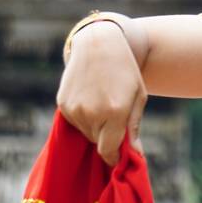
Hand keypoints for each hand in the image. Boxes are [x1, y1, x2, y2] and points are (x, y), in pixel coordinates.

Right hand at [56, 21, 146, 165]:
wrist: (99, 44)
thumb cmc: (125, 72)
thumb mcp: (138, 97)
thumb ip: (134, 128)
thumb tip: (136, 155)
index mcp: (114, 113)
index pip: (109, 151)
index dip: (114, 157)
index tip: (119, 158)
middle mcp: (91, 113)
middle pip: (98, 142)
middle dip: (108, 138)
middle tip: (116, 120)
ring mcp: (74, 108)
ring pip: (86, 133)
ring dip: (96, 128)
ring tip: (105, 105)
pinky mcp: (63, 104)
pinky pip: (75, 122)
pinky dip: (84, 118)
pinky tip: (92, 100)